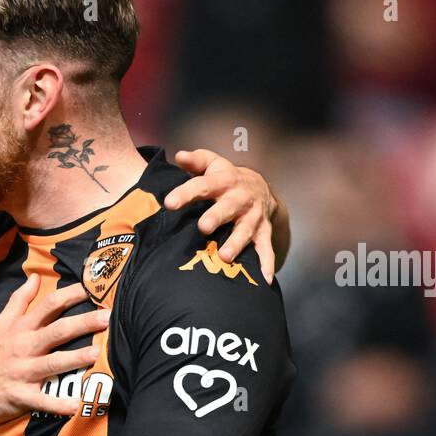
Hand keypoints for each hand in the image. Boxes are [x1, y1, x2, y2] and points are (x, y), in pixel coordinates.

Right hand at [0, 276, 109, 422]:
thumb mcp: (0, 323)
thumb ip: (20, 300)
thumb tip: (35, 276)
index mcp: (21, 328)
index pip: (49, 305)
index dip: (72, 294)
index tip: (93, 288)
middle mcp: (24, 347)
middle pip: (57, 331)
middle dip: (83, 323)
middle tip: (107, 317)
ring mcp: (23, 372)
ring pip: (52, 363)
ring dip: (74, 358)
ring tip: (96, 353)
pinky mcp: (22, 396)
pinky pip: (42, 401)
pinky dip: (58, 405)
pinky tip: (76, 406)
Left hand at [164, 148, 289, 283]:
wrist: (261, 188)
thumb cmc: (226, 179)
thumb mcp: (213, 165)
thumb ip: (196, 161)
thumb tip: (178, 156)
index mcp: (224, 181)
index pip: (202, 185)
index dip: (186, 193)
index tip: (169, 202)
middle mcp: (240, 199)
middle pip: (227, 207)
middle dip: (216, 216)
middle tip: (203, 227)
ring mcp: (253, 217)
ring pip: (245, 231)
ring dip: (236, 244)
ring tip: (224, 257)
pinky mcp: (263, 232)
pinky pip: (265, 249)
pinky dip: (266, 264)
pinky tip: (263, 279)